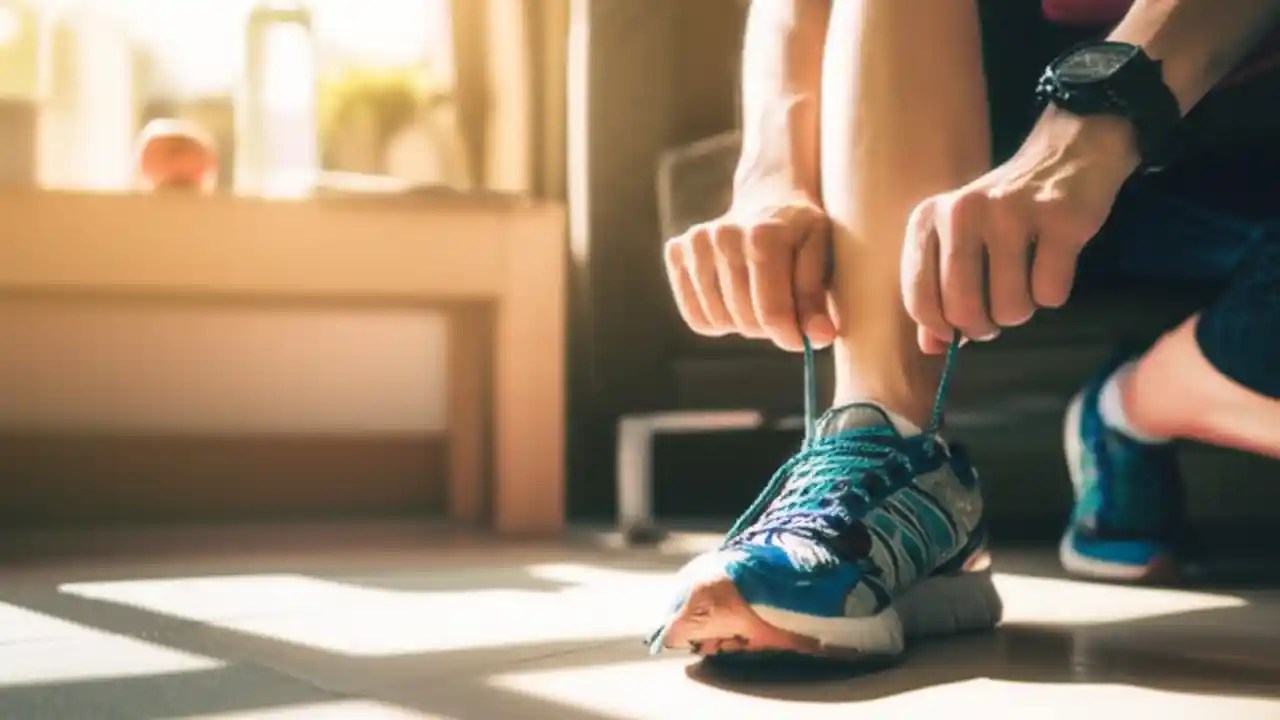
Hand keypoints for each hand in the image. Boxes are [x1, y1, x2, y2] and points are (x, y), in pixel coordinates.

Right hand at [664, 198, 836, 351]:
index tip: (803, 342)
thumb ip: (816, 298)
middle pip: (745, 320)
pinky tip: (733, 297)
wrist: (768, 199)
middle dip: (769, 328)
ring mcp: (695, 243)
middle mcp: (723, 237)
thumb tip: (819, 338)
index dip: (790, 337)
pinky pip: (695, 317)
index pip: (772, 312)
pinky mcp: (676, 252)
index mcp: (763, 236)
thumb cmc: (799, 233)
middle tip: (784, 311)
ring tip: (759, 298)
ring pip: (718, 322)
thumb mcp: (821, 256)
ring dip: (743, 323)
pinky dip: (717, 320)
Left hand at [901, 109, 1141, 353]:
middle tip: (998, 312)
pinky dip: (1054, 292)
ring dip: (1022, 310)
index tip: (958, 330)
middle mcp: (961, 213)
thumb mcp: (958, 242)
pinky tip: (1054, 262)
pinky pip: (1049, 293)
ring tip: (1027, 281)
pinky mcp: (1059, 218)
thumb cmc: (1004, 211)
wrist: (1069, 152)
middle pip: (964, 311)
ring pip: (1009, 308)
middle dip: (985, 327)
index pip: (918, 300)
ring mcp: (1010, 213)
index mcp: (927, 219)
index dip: (941, 328)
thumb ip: (937, 294)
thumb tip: (932, 348)